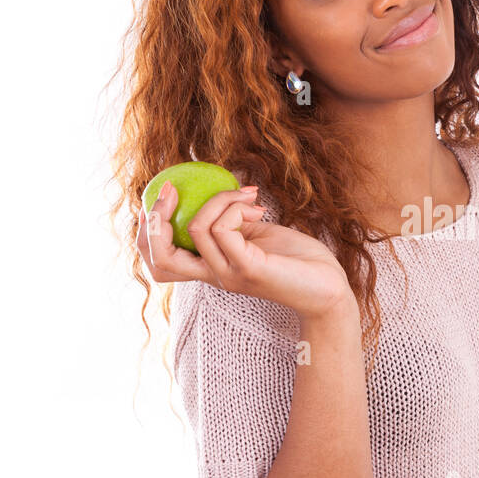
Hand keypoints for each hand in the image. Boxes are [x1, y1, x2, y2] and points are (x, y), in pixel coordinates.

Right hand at [137, 181, 354, 321]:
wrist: (330, 288)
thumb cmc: (298, 261)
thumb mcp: (258, 235)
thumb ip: (234, 222)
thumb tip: (218, 191)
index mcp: (212, 268)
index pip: (161, 262)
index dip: (148, 231)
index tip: (163, 194)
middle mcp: (214, 276)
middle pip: (159, 258)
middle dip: (156, 219)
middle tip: (171, 189)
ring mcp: (229, 275)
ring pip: (197, 229)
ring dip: (219, 199)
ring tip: (248, 197)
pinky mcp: (248, 270)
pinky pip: (224, 230)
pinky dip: (234, 208)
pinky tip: (257, 208)